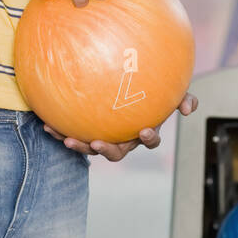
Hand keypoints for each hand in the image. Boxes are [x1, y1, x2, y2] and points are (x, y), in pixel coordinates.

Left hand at [43, 91, 198, 161]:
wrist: (119, 86)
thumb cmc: (151, 90)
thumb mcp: (170, 91)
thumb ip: (183, 97)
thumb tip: (190, 109)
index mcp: (143, 132)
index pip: (150, 141)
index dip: (149, 139)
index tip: (145, 130)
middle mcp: (123, 139)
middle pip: (117, 152)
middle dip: (107, 150)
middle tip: (98, 143)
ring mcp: (104, 138)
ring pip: (92, 148)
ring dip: (80, 146)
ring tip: (67, 138)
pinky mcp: (85, 133)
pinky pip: (73, 135)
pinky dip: (60, 132)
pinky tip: (47, 124)